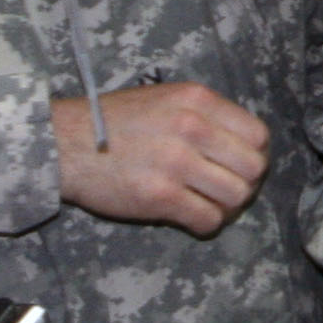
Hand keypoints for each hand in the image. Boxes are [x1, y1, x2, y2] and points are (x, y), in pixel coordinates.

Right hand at [51, 81, 268, 231]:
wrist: (64, 144)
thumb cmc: (112, 123)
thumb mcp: (164, 99)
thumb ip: (203, 114)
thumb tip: (241, 144)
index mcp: (197, 100)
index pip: (258, 134)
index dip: (252, 155)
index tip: (234, 165)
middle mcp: (192, 127)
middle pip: (253, 167)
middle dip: (244, 183)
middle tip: (222, 189)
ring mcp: (177, 162)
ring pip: (237, 196)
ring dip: (226, 206)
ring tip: (205, 203)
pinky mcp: (160, 196)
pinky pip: (208, 219)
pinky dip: (205, 223)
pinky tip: (188, 216)